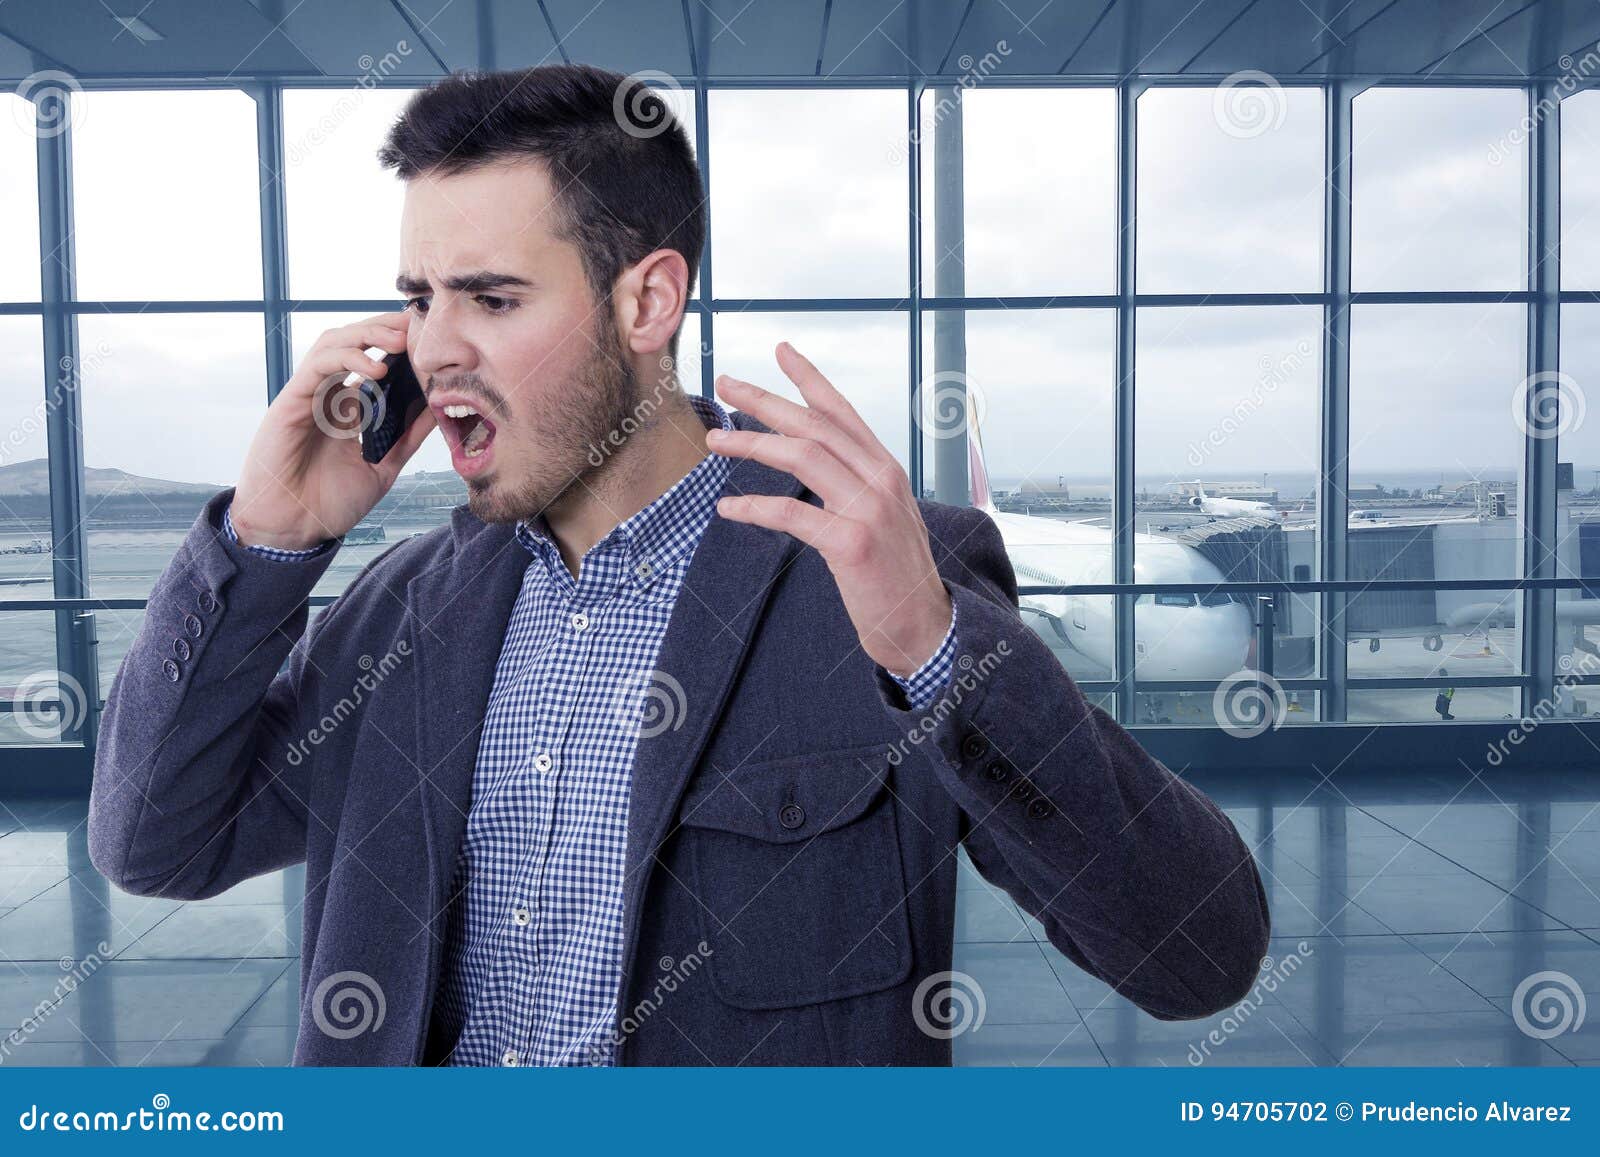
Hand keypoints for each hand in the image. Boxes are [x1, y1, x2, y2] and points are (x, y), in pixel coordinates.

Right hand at [231, 311, 436, 549]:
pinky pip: (317, 367)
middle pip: (355, 342)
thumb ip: (407, 438)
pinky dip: (347, 359)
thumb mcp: (383, 466)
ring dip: (368, 335)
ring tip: (401, 340)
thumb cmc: (328, 503)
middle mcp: (327, 395)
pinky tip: (376, 367)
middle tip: (419, 324)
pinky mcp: (291, 402)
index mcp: (348, 407)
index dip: (398, 342)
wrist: (291, 531)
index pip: (373, 359)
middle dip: (386, 327)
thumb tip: (439, 410)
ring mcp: (309, 396)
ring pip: (334, 344)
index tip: (430, 336)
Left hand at [708, 342, 953, 678]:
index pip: (843, 412)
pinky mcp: (853, 544)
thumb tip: (819, 467)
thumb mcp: (885, 518)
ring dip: (751, 443)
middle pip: (814, 425)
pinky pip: (793, 514)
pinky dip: (754, 508)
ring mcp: (870, 510)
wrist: (927, 628)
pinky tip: (727, 508)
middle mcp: (881, 480)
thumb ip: (856, 487)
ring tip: (714, 441)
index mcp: (886, 470)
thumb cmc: (897, 578)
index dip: (810, 379)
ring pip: (802, 457)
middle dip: (765, 400)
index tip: (780, 351)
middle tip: (725, 383)